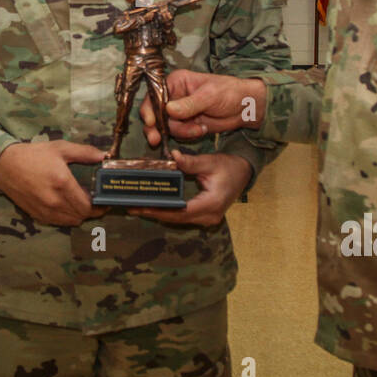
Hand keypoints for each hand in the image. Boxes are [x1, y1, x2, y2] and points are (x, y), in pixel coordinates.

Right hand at [0, 140, 106, 225]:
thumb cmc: (34, 155)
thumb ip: (84, 152)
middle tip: (95, 200)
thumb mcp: (60, 148)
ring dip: (79, 215)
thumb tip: (103, 156)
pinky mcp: (36, 215)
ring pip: (71, 221)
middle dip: (92, 210)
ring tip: (81, 203)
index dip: (99, 206)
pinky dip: (66, 217)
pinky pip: (58, 222)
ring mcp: (44, 210)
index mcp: (62, 183)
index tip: (103, 200)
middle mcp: (54, 201)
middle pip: (81, 216)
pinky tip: (66, 206)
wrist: (5, 165)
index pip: (87, 206)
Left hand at [128, 150, 251, 226]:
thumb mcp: (211, 162)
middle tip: (132, 207)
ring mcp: (207, 219)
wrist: (244, 173)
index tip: (142, 205)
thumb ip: (191, 163)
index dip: (160, 209)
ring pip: (178, 220)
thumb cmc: (229, 167)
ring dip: (159, 214)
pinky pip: (183, 217)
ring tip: (137, 207)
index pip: (181, 211)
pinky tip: (153, 207)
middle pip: (177, 218)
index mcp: (211, 204)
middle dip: (154, 213)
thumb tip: (173, 157)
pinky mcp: (204, 216)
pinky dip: (168, 212)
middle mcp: (209, 216)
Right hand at [140, 71, 265, 147]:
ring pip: (167, 126)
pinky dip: (188, 135)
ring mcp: (179, 112)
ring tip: (199, 129)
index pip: (154, 95)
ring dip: (181, 132)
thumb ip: (189, 104)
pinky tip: (201, 130)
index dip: (149, 109)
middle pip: (155, 113)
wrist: (245, 108)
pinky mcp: (186, 124)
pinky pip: (178, 133)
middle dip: (156, 127)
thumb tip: (168, 109)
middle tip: (155, 140)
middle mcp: (174, 96)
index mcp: (176, 82)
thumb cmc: (230, 92)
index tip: (151, 122)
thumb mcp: (210, 96)